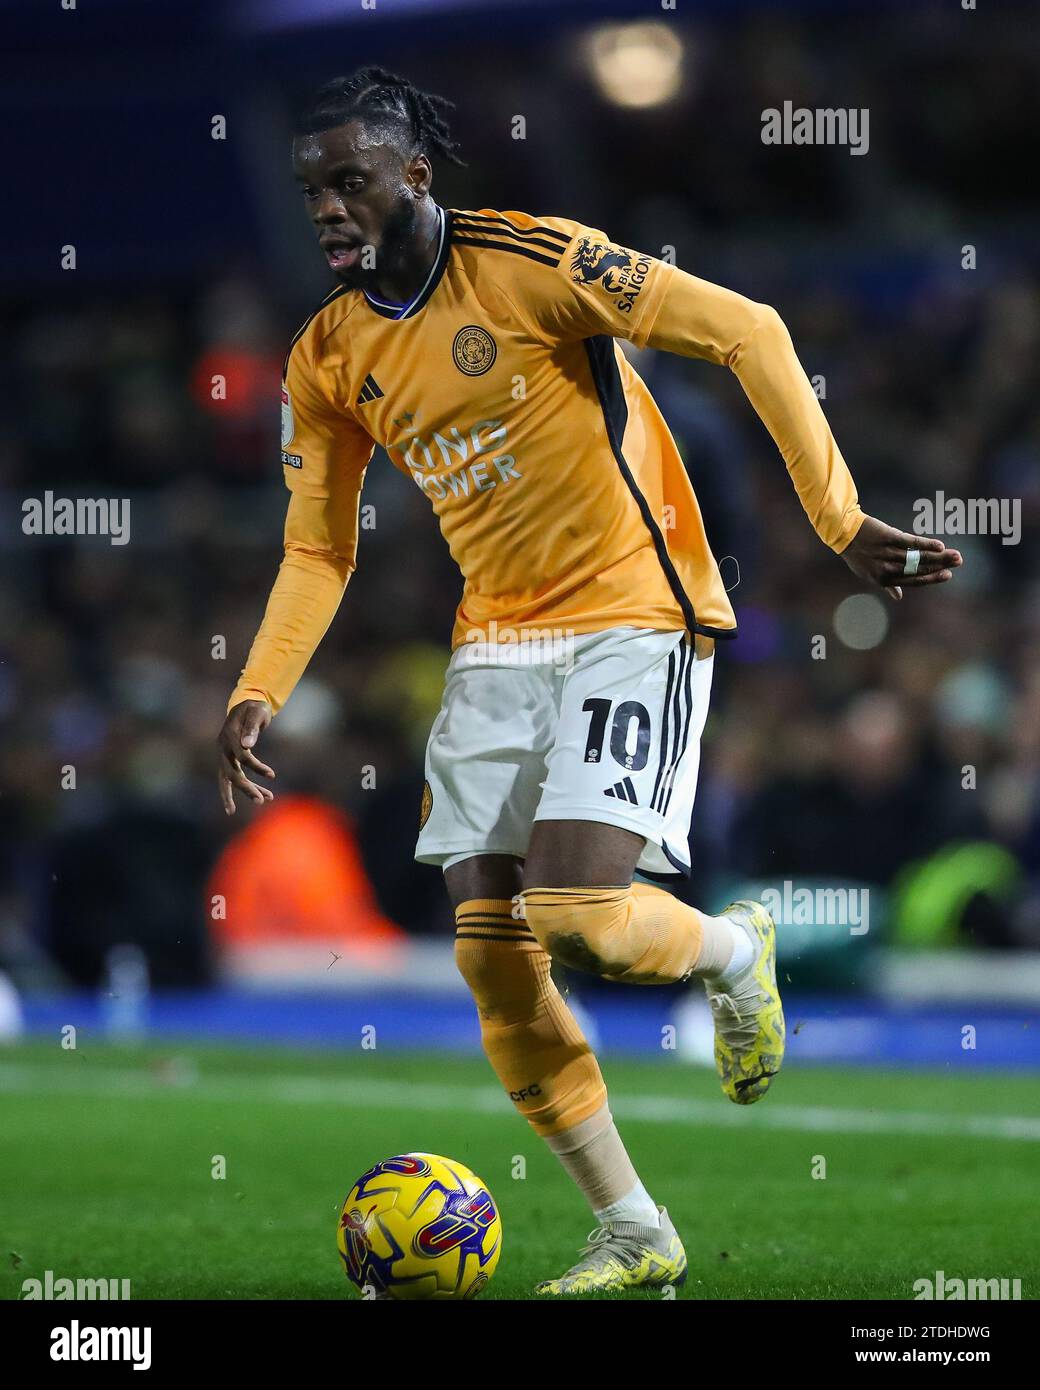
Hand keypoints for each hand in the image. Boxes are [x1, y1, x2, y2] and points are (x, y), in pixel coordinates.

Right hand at [217, 700, 274, 814]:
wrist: (246, 703)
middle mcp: (224, 748)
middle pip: (231, 774)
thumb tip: (247, 745)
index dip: (256, 767)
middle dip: (246, 788)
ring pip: (231, 779)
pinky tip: (264, 794)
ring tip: (266, 800)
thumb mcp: (256, 713)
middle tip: (261, 801)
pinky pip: (237, 776)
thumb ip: (252, 728)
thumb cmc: (254, 707)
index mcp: (229, 736)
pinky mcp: (231, 758)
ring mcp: (225, 754)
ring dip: (247, 791)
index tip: (272, 775)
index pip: (241, 757)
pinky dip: (249, 786)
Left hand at [841, 514, 962, 599]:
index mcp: (883, 579)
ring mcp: (887, 553)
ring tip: (955, 555)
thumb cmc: (858, 555)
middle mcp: (886, 568)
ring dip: (939, 556)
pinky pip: (909, 542)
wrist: (844, 532)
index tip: (948, 575)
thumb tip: (898, 597)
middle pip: (918, 568)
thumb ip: (887, 584)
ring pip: (917, 557)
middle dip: (941, 566)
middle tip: (959, 561)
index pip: (913, 580)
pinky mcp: (887, 537)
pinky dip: (925, 544)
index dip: (931, 578)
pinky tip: (939, 546)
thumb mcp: (869, 574)